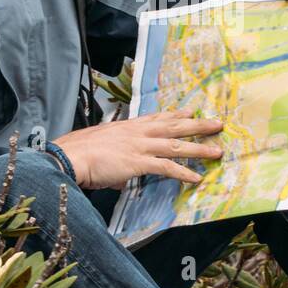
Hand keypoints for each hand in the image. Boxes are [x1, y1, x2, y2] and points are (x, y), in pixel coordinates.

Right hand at [51, 108, 224, 189]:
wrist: (70, 156)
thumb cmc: (80, 153)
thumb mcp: (101, 149)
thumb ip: (116, 162)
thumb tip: (120, 178)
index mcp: (128, 126)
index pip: (157, 117)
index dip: (175, 114)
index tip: (189, 110)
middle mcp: (138, 132)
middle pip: (174, 126)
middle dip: (198, 124)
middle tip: (217, 123)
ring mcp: (140, 146)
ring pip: (177, 145)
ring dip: (199, 149)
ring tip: (217, 151)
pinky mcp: (139, 162)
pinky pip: (168, 168)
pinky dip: (184, 173)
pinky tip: (197, 178)